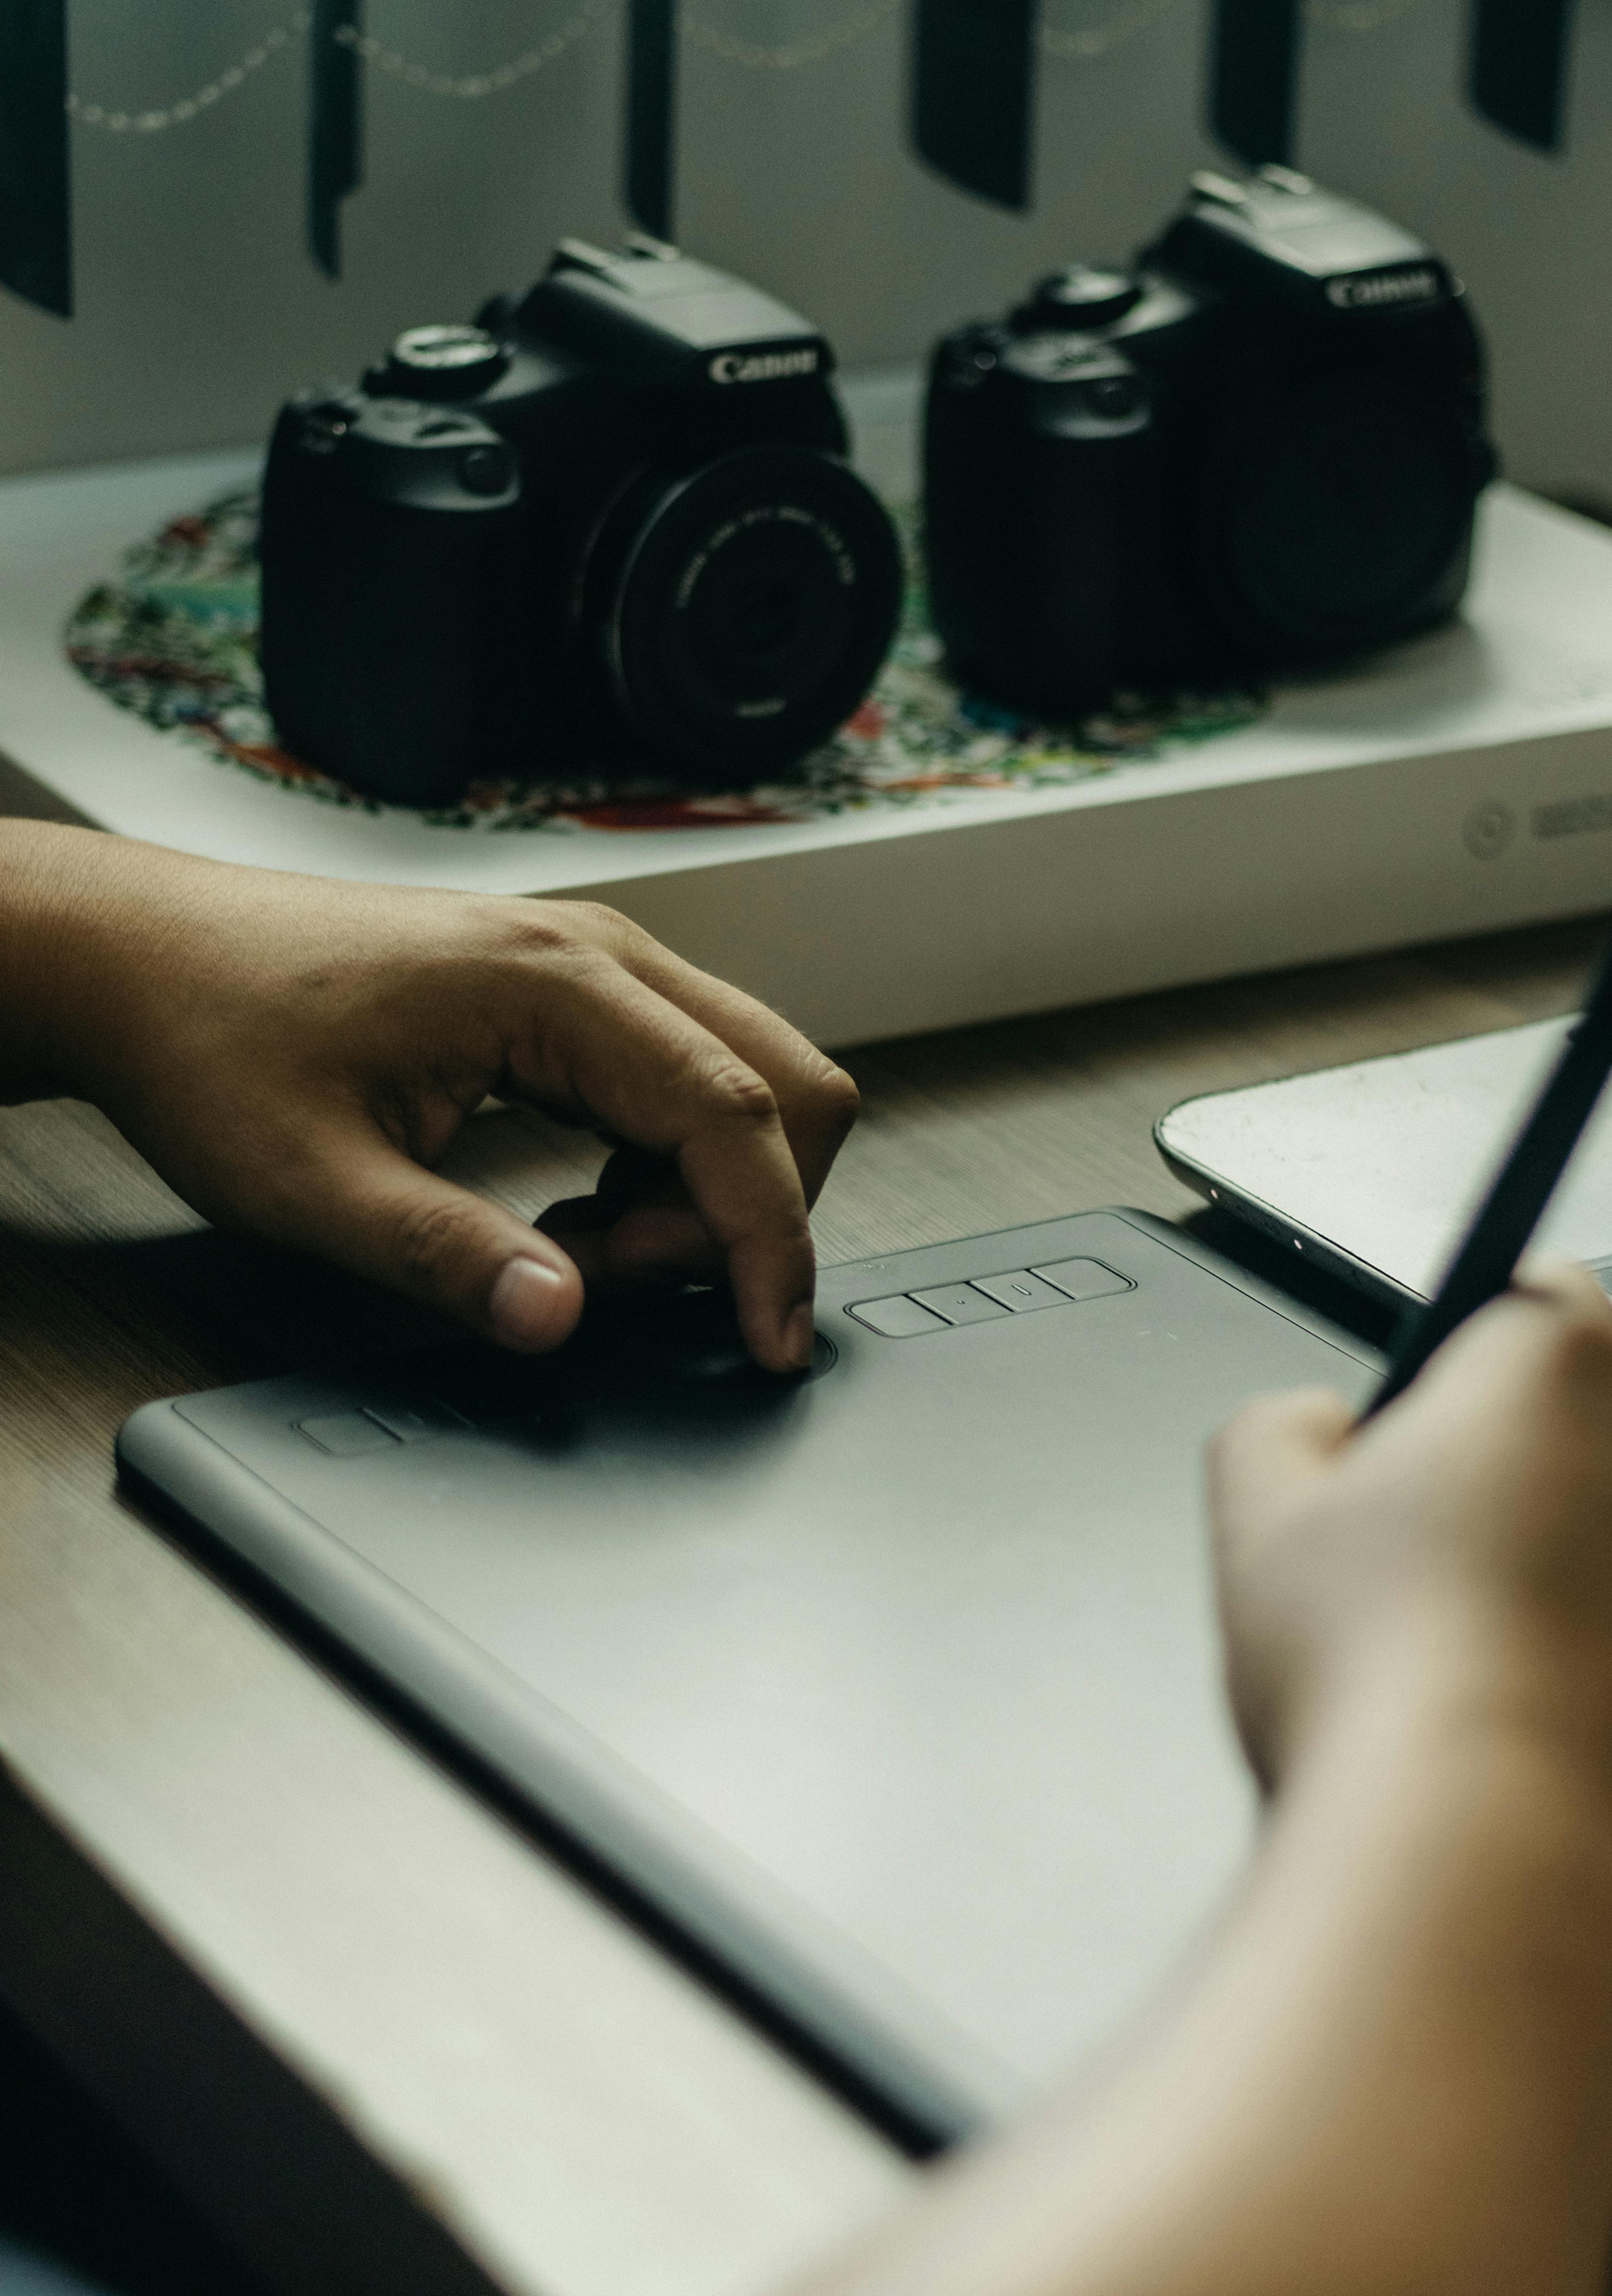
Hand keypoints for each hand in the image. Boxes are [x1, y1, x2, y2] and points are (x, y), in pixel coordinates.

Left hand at [2, 825, 856, 1368]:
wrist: (143, 963)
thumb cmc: (213, 1043)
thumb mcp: (309, 1183)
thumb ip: (444, 1256)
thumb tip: (558, 1318)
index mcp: (553, 982)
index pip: (735, 1115)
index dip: (771, 1244)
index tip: (769, 1341)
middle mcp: (596, 954)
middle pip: (784, 1084)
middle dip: (747, 1213)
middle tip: (624, 1284)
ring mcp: (591, 967)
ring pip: (744, 1085)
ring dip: (700, 1196)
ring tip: (576, 1251)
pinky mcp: (573, 996)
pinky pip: (684, 1086)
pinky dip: (663, 1171)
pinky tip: (570, 1215)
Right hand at [1209, 1269, 1611, 1998]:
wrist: (1498, 1878)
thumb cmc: (1383, 1696)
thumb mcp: (1256, 1521)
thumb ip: (1281, 1429)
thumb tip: (1319, 1427)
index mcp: (1560, 1367)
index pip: (1533, 1303)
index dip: (1473, 1377)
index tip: (1441, 1449)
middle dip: (1551, 1498)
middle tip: (1450, 1600)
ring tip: (1516, 1700)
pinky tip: (1586, 1761)